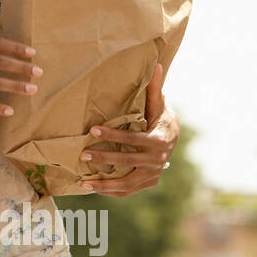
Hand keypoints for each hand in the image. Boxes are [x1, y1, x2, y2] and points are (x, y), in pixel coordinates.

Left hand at [79, 62, 179, 197]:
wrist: (174, 139)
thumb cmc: (160, 119)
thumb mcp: (158, 105)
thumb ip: (153, 89)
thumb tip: (155, 65)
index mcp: (159, 140)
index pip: (133, 139)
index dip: (113, 135)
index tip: (92, 130)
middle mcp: (157, 161)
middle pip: (128, 161)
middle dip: (105, 159)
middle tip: (83, 155)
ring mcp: (153, 174)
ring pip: (128, 183)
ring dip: (105, 184)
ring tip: (84, 183)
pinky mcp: (148, 182)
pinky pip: (128, 190)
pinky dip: (111, 191)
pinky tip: (93, 188)